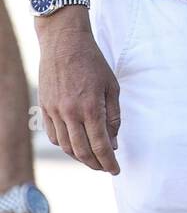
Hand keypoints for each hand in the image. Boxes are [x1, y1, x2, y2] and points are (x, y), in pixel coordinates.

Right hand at [36, 9, 120, 173]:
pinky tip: (75, 145)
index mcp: (91, 107)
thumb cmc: (93, 62)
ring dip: (80, 157)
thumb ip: (113, 117)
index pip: (101, 145)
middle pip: (82, 151)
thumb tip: (113, 143)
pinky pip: (54, 136)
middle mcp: (70, 113)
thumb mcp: (111, 87)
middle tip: (105, 167)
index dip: (109, 162)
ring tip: (92, 159)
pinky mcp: (44, 108)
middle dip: (96, 164)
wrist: (64, 43)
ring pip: (66, 146)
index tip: (116, 170)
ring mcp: (54, 112)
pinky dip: (65, 145)